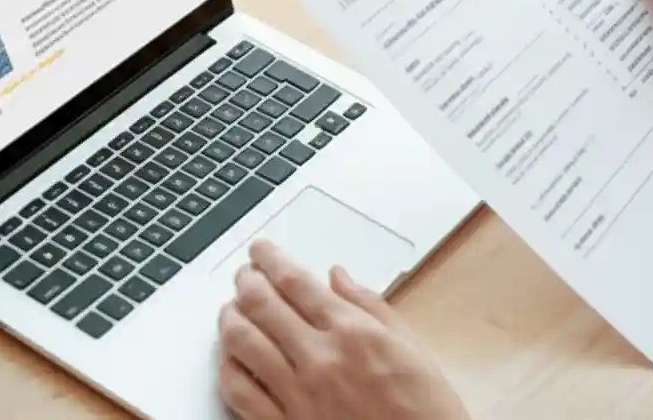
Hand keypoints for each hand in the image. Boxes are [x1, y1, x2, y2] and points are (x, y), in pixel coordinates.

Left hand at [217, 240, 469, 419]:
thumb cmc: (425, 413)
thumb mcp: (412, 349)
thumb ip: (370, 307)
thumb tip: (339, 277)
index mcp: (354, 333)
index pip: (296, 281)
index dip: (271, 259)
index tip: (261, 250)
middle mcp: (321, 359)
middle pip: (262, 304)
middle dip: (246, 280)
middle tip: (244, 273)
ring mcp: (298, 394)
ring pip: (242, 342)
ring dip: (229, 317)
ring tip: (231, 308)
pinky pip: (239, 391)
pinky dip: (227, 366)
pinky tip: (229, 356)